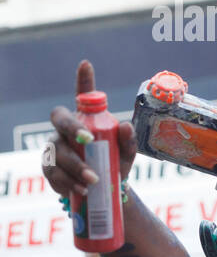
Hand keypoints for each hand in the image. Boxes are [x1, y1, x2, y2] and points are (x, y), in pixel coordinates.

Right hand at [42, 61, 137, 198]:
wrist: (104, 192)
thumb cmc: (114, 164)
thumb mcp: (126, 154)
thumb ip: (128, 141)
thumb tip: (124, 126)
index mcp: (86, 119)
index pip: (83, 96)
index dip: (83, 80)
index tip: (87, 64)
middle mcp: (65, 128)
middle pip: (60, 118)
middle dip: (72, 127)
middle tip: (88, 140)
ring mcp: (54, 147)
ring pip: (56, 150)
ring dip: (75, 165)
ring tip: (93, 180)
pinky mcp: (48, 167)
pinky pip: (54, 172)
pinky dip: (69, 182)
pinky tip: (82, 189)